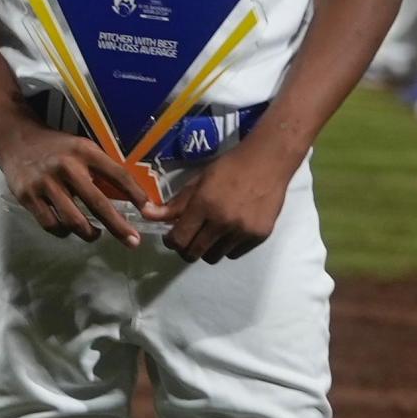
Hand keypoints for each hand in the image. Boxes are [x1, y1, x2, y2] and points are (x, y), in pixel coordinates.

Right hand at [0, 124, 146, 247]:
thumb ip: (101, 169)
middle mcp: (66, 167)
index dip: (136, 193)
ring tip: (96, 234)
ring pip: (74, 220)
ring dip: (90, 233)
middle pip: (98, 203)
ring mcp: (45, 183)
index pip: (117, 174)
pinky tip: (69, 229)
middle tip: (133, 241)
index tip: (149, 210)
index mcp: (85, 151)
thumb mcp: (81, 148)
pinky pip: (51, 224)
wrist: (15, 139)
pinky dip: (64, 232)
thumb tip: (130, 196)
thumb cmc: (56, 147)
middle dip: (119, 226)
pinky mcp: (28, 196)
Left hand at [144, 137, 295, 262]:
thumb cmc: (230, 167)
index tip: (172, 236)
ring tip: (212, 232)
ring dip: (208, 248)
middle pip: (194, 253)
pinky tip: (231, 230)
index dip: (171, 241)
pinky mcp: (259, 236)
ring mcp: (243, 231)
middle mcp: (223, 221)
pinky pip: (234, 253)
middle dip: (186, 249)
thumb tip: (147, 215)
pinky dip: (228, 246)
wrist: (269, 161)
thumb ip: (175, 204)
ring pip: (215, 256)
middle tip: (190, 238)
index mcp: (205, 204)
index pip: (179, 239)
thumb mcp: (199, 180)